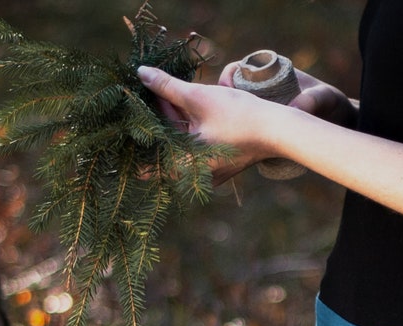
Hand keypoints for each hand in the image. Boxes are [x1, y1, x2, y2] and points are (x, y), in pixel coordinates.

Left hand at [137, 65, 272, 183]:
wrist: (277, 131)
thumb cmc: (238, 116)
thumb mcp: (198, 97)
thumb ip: (167, 87)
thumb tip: (141, 73)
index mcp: (184, 166)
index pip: (146, 166)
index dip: (134, 145)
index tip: (124, 126)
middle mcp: (194, 176)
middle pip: (164, 151)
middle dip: (153, 124)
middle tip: (142, 97)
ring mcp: (208, 173)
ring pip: (180, 147)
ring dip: (171, 122)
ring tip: (163, 94)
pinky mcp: (219, 165)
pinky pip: (195, 148)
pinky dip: (187, 130)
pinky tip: (183, 106)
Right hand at [217, 62, 358, 127]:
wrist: (341, 122)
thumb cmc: (333, 104)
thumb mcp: (324, 98)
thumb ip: (311, 100)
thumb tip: (292, 109)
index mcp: (272, 72)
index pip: (240, 69)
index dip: (228, 78)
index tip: (226, 91)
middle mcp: (264, 90)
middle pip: (232, 93)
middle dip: (222, 104)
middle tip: (221, 119)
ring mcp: (263, 111)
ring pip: (237, 115)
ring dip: (227, 124)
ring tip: (226, 138)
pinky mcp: (266, 129)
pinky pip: (247, 130)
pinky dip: (239, 138)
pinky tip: (235, 149)